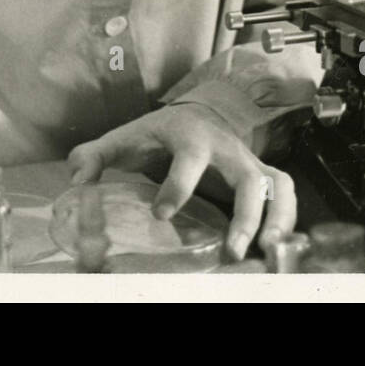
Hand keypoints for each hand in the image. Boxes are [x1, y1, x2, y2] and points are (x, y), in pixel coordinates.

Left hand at [66, 103, 296, 261]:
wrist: (197, 113)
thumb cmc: (159, 133)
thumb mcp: (125, 138)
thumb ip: (95, 156)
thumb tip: (77, 181)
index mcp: (189, 134)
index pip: (189, 157)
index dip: (178, 185)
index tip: (161, 213)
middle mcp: (226, 147)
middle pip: (247, 175)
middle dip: (246, 213)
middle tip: (234, 250)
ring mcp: (249, 160)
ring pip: (276, 184)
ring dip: (277, 218)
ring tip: (269, 252)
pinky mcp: (262, 174)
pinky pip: (286, 191)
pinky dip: (288, 217)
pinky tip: (278, 246)